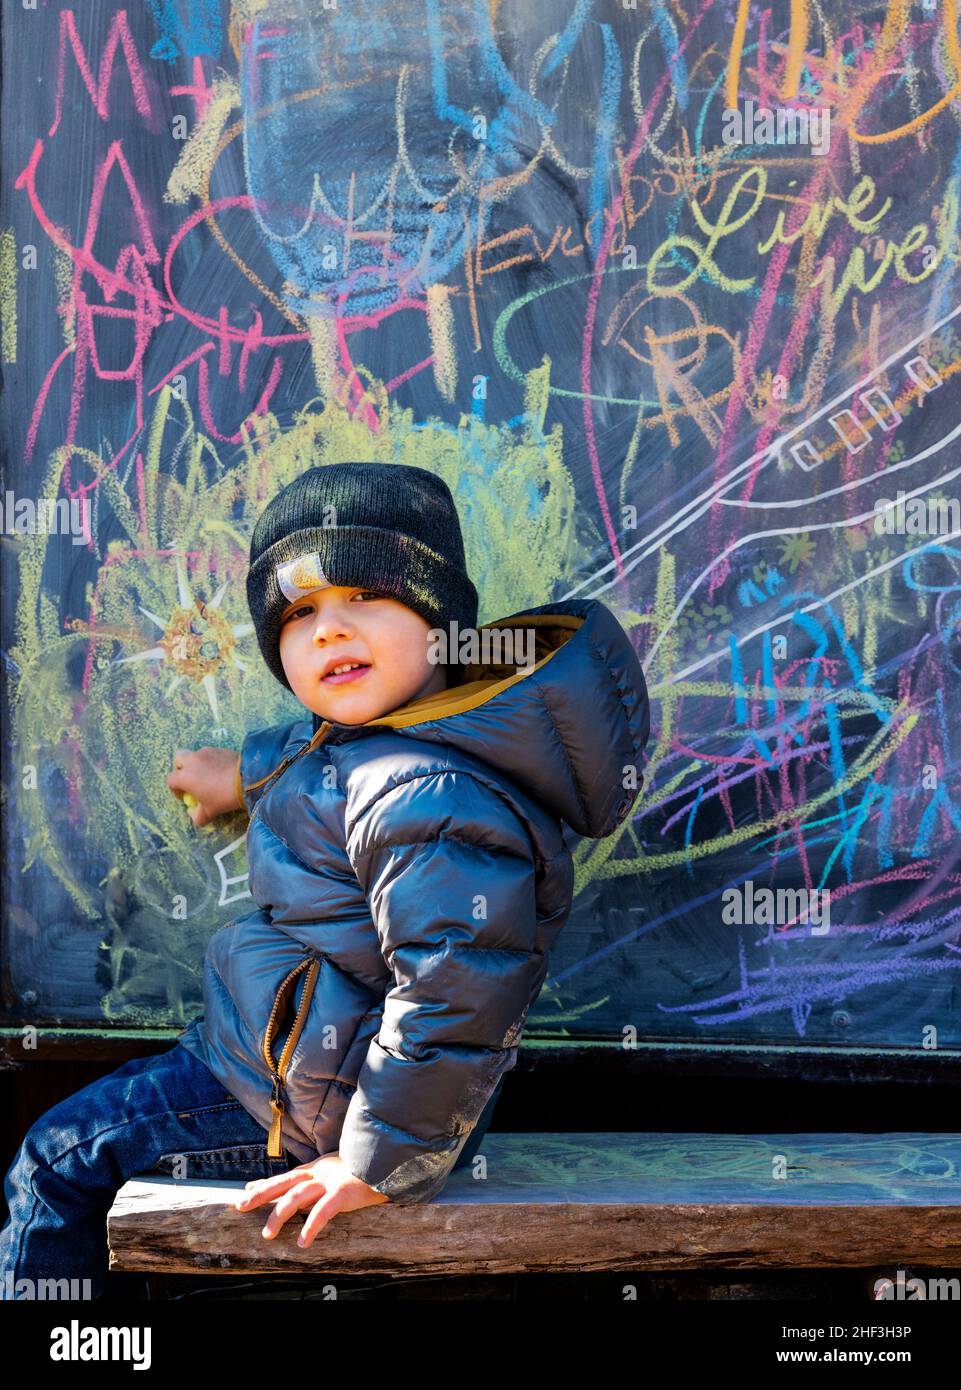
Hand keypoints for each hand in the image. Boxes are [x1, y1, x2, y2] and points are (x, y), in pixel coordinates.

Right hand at [167, 747, 241, 826]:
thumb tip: (193, 814)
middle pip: (178, 760)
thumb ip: (197, 816)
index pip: (171, 780)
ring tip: (207, 776)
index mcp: (185, 776)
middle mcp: (192, 760)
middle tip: (190, 780)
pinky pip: (209, 754)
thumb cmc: (224, 796)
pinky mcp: (219, 748)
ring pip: (194, 755)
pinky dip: (210, 761)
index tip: (184, 796)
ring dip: (196, 764)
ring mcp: (205, 752)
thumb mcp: (209, 812)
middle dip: (181, 769)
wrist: (248, 779)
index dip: (175, 789)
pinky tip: (220, 771)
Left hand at [232, 1154, 390, 1245]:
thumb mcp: (337, 1170)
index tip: (246, 1194)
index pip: (287, 1177)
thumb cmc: (366, 1170)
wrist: (391, 1162)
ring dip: (279, 1214)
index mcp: (319, 1168)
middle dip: (261, 1194)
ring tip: (268, 1233)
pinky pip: (322, 1211)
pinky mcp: (343, 1193)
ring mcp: (331, 1181)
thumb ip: (317, 1178)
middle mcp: (321, 1172)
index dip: (266, 1185)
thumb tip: (302, 1183)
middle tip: (241, 1207)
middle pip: (285, 1182)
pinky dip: (310, 1226)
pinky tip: (302, 1241)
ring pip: (297, 1196)